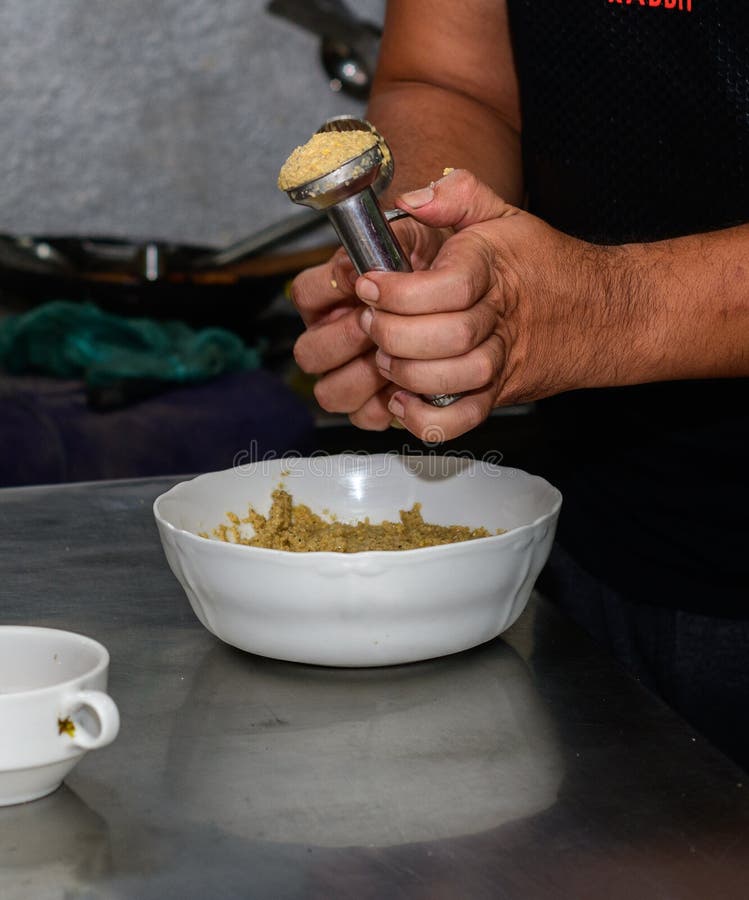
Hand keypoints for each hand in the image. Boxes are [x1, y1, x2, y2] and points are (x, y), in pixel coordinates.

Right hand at [291, 216, 448, 428]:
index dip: (329, 290)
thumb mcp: (468, 221)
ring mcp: (354, 373)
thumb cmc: (466, 265)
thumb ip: (452, 196)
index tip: (365, 282)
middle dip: (343, 340)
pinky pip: (365, 419)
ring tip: (395, 360)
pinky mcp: (378, 406)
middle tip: (378, 327)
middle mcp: (338, 333)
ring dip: (360, 378)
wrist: (496, 307)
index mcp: (342, 290)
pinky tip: (412, 390)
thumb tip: (416, 201)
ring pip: (330, 391)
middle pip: (309, 350)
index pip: (305, 293)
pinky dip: (385, 410)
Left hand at [351, 169, 624, 440]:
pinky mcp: (496, 394)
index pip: (448, 286)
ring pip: (452, 380)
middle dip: (393, 332)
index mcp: (494, 270)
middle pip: (446, 337)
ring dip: (406, 372)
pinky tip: (402, 401)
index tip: (369, 284)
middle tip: (370, 320)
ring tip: (383, 355)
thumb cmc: (544, 264)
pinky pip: (462, 420)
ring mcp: (500, 361)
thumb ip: (456, 195)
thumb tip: (413, 200)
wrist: (602, 311)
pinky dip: (427, 420)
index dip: (400, 291)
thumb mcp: (503, 215)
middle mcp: (498, 319)